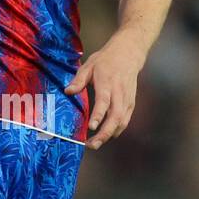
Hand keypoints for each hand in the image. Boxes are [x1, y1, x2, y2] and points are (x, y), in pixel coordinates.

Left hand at [64, 31, 143, 149]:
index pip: (104, 102)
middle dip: (105, 133)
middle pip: (115, 117)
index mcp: (107, 83)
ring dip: (109, 135)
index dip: (98, 116)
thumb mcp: (89, 65)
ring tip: (95, 144)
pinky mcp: (131, 103)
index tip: (91, 127)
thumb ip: (78, 80)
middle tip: (92, 144)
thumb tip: (67, 92)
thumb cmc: (106, 60)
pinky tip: (106, 136)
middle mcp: (119, 93)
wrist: (129, 53)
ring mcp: (127, 99)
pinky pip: (125, 121)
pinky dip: (116, 130)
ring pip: (122, 122)